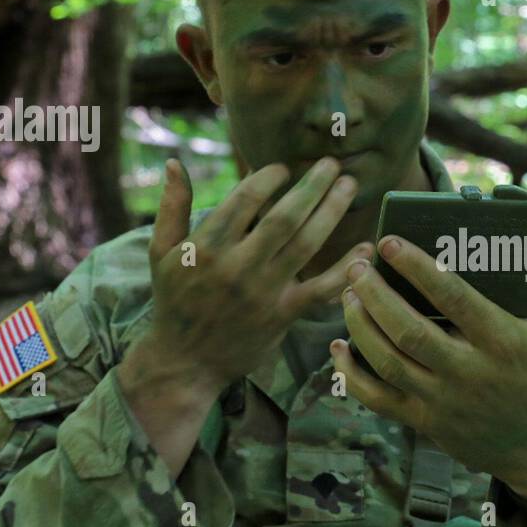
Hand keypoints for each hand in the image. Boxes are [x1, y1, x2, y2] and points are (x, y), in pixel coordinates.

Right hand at [134, 155, 372, 397]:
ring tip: (349, 186)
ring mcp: (263, 292)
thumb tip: (175, 163)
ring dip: (331, 212)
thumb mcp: (160, 253)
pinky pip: (321, 289)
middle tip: (331, 163)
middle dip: (312, 187)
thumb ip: (172, 207)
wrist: (185, 362)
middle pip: (283, 218)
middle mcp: (236, 267)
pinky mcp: (283, 315)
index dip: (267, 178)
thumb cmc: (174, 301)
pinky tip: (365, 247)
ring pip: (305, 245)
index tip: (284, 167)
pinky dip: (345, 268)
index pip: (243, 200)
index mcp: (205, 247)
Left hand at [329, 227, 526, 499]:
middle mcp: (468, 371)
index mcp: (501, 342)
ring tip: (348, 295)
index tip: (390, 242)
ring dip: (360, 327)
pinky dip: (351, 375)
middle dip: (375, 296)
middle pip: (409, 331)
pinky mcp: (424, 421)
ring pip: (388, 362)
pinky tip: (338, 346)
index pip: (453, 299)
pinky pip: (378, 399)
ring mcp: (442, 400)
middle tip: (357, 266)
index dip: (418, 269)